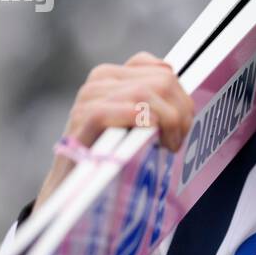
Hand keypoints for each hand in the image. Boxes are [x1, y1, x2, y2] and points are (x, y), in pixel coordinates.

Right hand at [33, 52, 194, 210]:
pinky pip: (108, 111)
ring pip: (143, 94)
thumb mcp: (134, 120)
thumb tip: (170, 73)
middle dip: (180, 112)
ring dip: (166, 121)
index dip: (182, 98)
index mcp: (113, 75)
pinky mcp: (78, 124)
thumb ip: (152, 97)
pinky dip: (134, 118)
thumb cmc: (108, 152)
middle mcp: (98, 82)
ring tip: (167, 145)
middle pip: (161, 82)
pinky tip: (149, 133)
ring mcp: (86, 101)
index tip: (183, 125)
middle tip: (177, 140)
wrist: (73, 183)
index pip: (162, 71)